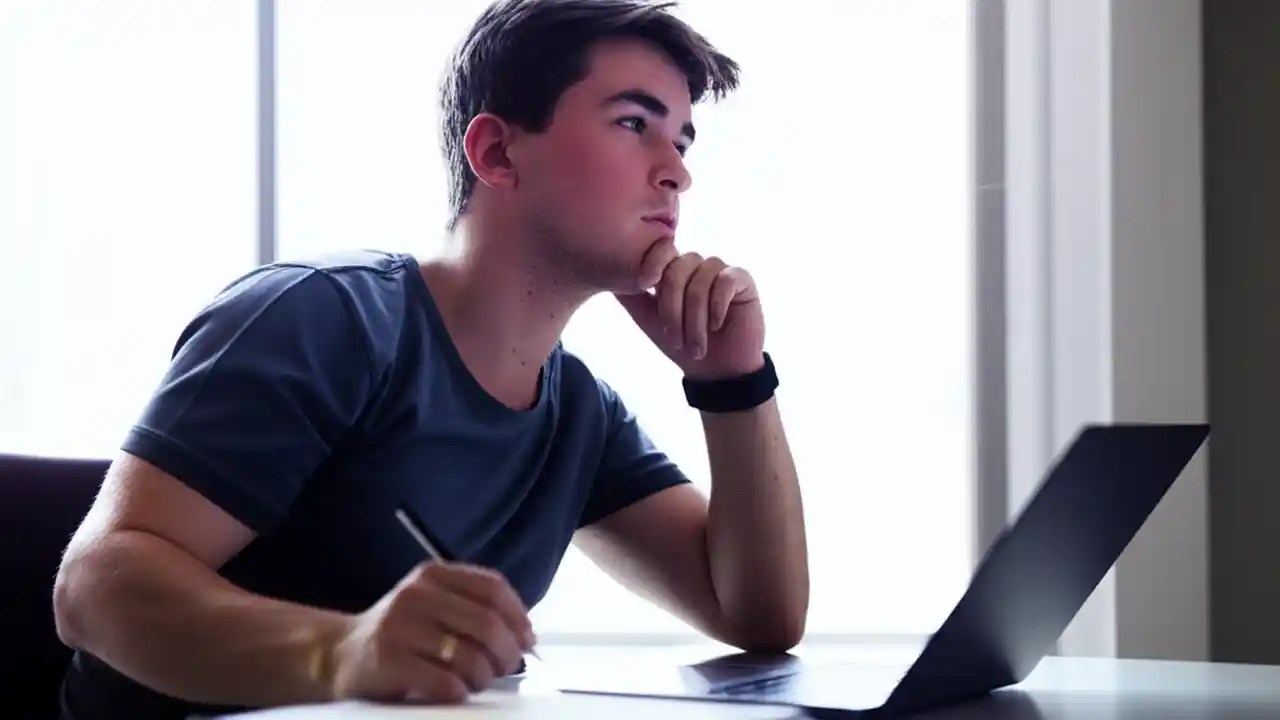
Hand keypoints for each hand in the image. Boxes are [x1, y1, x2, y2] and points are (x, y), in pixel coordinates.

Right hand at [328, 562, 534, 702]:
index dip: (519, 616)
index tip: (528, 639)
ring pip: (470, 656)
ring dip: (484, 676)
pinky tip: (454, 691)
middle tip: (508, 667)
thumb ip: (472, 608)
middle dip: (507, 652)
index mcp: (433, 574)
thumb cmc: (400, 633)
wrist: (338, 654)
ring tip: (478, 681)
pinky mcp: (389, 661)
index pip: (493, 587)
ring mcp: (400, 627)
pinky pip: (446, 682)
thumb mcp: (432, 604)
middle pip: (487, 623)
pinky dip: (460, 691)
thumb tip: (525, 636)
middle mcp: (416, 594)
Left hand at [616, 239, 765, 379]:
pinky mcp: (742, 280)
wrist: (716, 371)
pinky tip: (717, 325)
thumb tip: (606, 272)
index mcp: (674, 272)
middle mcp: (696, 266)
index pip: (661, 249)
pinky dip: (717, 305)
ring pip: (701, 279)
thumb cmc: (681, 345)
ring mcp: (720, 271)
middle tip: (675, 340)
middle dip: (673, 308)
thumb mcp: (647, 319)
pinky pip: (726, 281)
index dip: (652, 261)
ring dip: (695, 317)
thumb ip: (630, 296)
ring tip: (696, 345)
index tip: (644, 283)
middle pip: (678, 269)